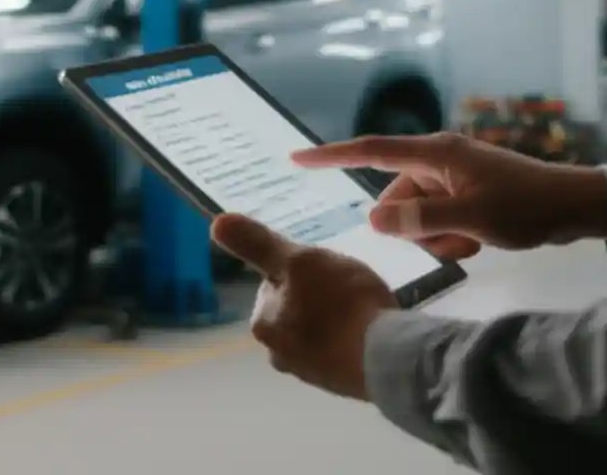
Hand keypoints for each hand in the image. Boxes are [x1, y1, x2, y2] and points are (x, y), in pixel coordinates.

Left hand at [210, 213, 396, 400]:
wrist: (390, 357)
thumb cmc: (341, 303)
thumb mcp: (298, 261)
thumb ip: (258, 244)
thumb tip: (216, 223)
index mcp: (263, 326)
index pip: (274, 284)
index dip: (300, 270)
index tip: (325, 268)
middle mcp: (279, 355)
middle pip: (296, 309)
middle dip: (319, 296)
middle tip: (348, 286)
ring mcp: (312, 374)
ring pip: (320, 331)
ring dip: (338, 317)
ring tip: (365, 306)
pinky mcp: (343, 383)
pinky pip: (343, 350)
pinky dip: (354, 337)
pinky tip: (374, 328)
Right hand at [292, 133, 606, 259]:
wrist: (575, 208)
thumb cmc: (525, 207)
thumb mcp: (470, 218)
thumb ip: (420, 220)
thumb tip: (374, 218)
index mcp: (435, 153)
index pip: (371, 151)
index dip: (331, 156)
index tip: (297, 159)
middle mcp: (438, 160)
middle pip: (396, 196)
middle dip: (413, 226)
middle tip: (454, 239)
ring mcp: (453, 177)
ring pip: (417, 214)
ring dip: (435, 235)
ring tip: (472, 242)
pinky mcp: (466, 193)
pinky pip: (438, 219)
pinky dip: (451, 235)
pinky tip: (479, 242)